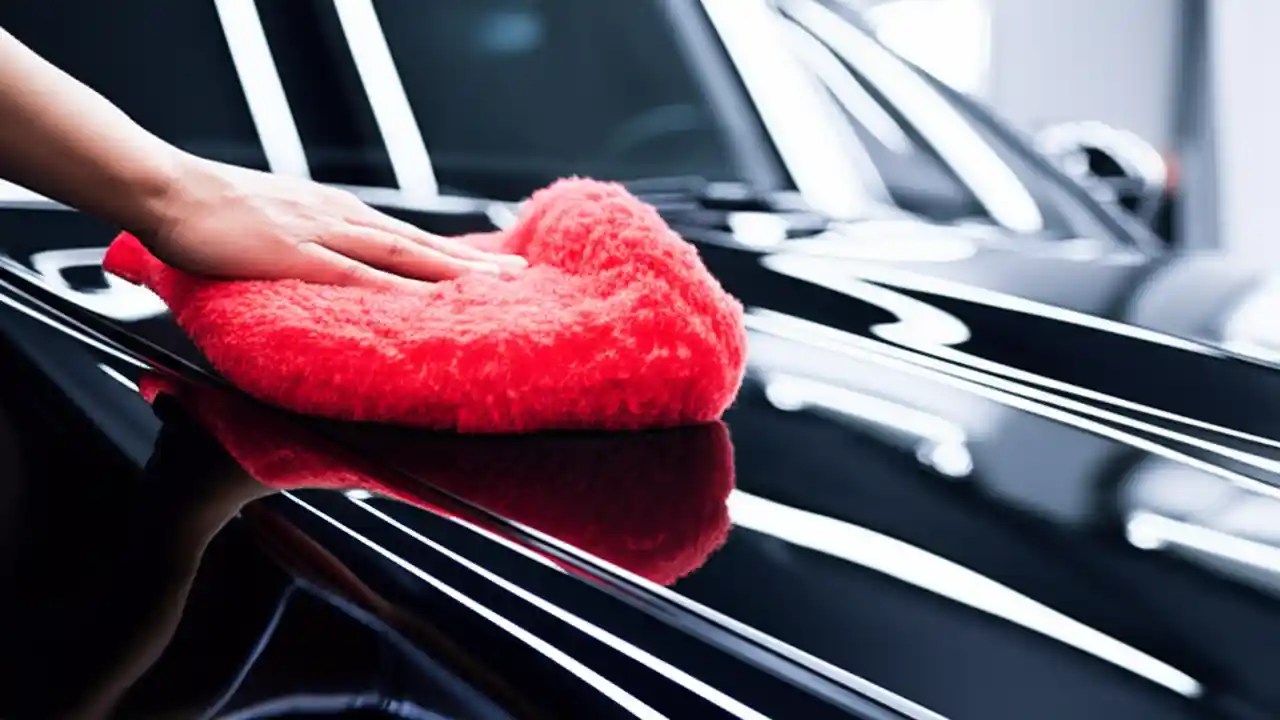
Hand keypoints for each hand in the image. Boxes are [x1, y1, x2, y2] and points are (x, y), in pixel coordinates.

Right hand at [137, 157, 525, 290]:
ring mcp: (320, 234)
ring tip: (497, 287)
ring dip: (453, 272)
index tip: (493, 267)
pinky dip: (398, 290)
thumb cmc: (211, 210)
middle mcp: (340, 219)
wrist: (164, 189)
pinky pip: (356, 277)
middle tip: (521, 277)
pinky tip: (429, 302)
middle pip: (421, 244)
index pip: (408, 238)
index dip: (454, 254)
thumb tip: (332, 267)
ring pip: (403, 256)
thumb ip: (308, 243)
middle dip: (474, 263)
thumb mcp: (275, 222)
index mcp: (337, 213)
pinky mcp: (293, 254)